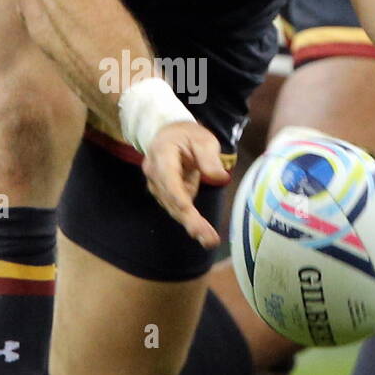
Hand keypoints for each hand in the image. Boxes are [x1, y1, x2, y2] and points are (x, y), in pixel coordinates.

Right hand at [142, 121, 230, 246]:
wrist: (167, 135)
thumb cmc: (187, 136)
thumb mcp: (202, 139)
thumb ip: (209, 157)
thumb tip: (219, 176)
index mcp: (162, 155)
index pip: (169, 180)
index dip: (179, 198)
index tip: (190, 214)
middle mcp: (154, 173)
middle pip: (172, 200)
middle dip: (190, 220)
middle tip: (208, 240)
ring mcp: (156, 186)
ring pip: (173, 208)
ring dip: (191, 224)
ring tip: (210, 240)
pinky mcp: (163, 195)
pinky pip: (176, 208)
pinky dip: (190, 219)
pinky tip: (204, 230)